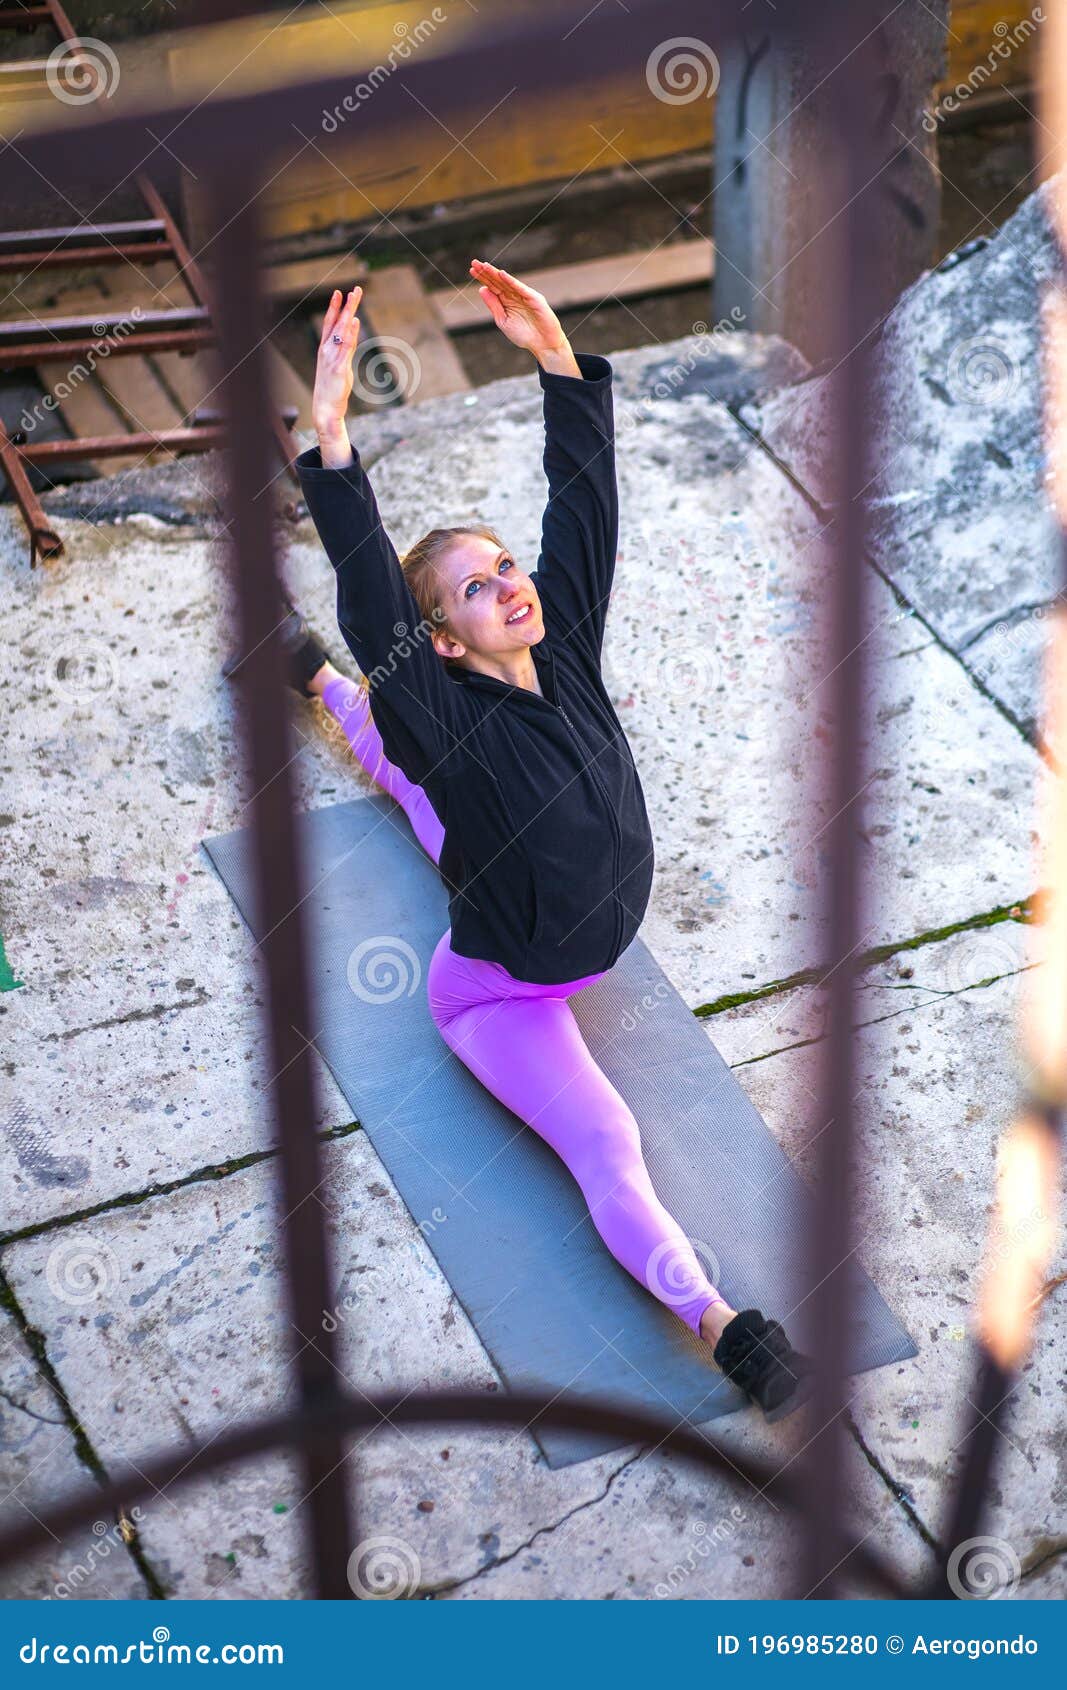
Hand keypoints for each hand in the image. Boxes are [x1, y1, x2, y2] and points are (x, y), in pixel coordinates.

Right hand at [312, 286, 362, 435]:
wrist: (325, 408)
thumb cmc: (332, 388)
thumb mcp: (340, 365)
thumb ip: (345, 350)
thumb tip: (352, 336)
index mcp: (325, 349)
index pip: (329, 323)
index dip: (334, 307)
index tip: (339, 292)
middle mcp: (327, 350)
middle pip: (338, 322)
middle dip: (346, 304)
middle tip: (355, 289)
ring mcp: (332, 357)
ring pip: (342, 330)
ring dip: (349, 312)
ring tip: (355, 298)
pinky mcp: (339, 367)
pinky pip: (346, 347)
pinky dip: (350, 333)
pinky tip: (354, 321)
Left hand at [469, 260, 568, 358]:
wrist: (543, 345)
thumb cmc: (525, 335)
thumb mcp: (503, 321)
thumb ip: (494, 305)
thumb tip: (481, 289)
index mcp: (507, 301)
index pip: (493, 287)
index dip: (483, 278)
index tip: (471, 270)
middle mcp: (515, 295)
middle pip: (498, 282)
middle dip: (486, 272)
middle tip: (474, 262)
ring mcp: (524, 295)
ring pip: (507, 282)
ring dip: (495, 274)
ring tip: (484, 266)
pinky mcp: (534, 298)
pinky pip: (520, 288)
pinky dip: (511, 281)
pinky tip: (501, 274)